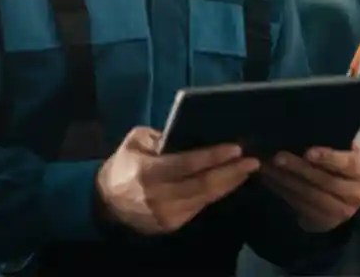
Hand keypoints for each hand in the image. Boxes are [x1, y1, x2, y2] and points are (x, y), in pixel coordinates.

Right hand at [95, 127, 259, 234]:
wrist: (107, 203)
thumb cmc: (124, 164)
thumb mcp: (136, 141)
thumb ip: (161, 136)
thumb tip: (190, 134)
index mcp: (148, 172)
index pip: (187, 164)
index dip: (213, 157)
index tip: (235, 148)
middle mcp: (159, 196)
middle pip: (203, 185)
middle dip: (231, 172)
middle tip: (252, 161)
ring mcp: (167, 214)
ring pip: (206, 198)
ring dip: (229, 184)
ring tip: (247, 170)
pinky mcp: (173, 224)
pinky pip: (200, 206)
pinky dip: (216, 193)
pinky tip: (229, 182)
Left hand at [260, 139, 359, 232]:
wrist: (342, 189)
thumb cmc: (339, 159)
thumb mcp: (342, 147)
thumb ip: (332, 139)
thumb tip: (304, 124)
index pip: (348, 164)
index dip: (329, 158)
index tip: (308, 152)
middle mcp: (357, 195)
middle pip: (326, 181)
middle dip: (299, 169)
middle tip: (277, 157)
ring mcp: (342, 213)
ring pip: (311, 196)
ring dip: (286, 181)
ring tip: (268, 167)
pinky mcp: (326, 223)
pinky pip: (301, 207)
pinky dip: (283, 192)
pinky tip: (270, 180)